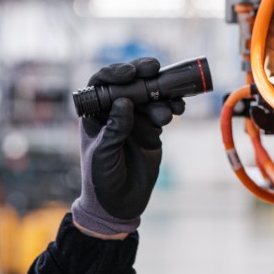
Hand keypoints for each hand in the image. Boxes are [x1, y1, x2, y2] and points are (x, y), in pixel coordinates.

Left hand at [71, 57, 182, 236]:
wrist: (120, 204)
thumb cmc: (101, 180)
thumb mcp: (104, 154)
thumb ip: (114, 128)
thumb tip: (124, 102)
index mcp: (94, 114)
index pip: (101, 83)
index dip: (114, 73)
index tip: (130, 74)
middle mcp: (113, 111)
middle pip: (128, 82)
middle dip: (142, 74)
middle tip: (154, 69)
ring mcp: (133, 119)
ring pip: (149, 94)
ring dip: (161, 94)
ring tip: (171, 109)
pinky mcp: (151, 129)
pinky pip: (163, 109)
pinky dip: (172, 105)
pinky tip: (179, 108)